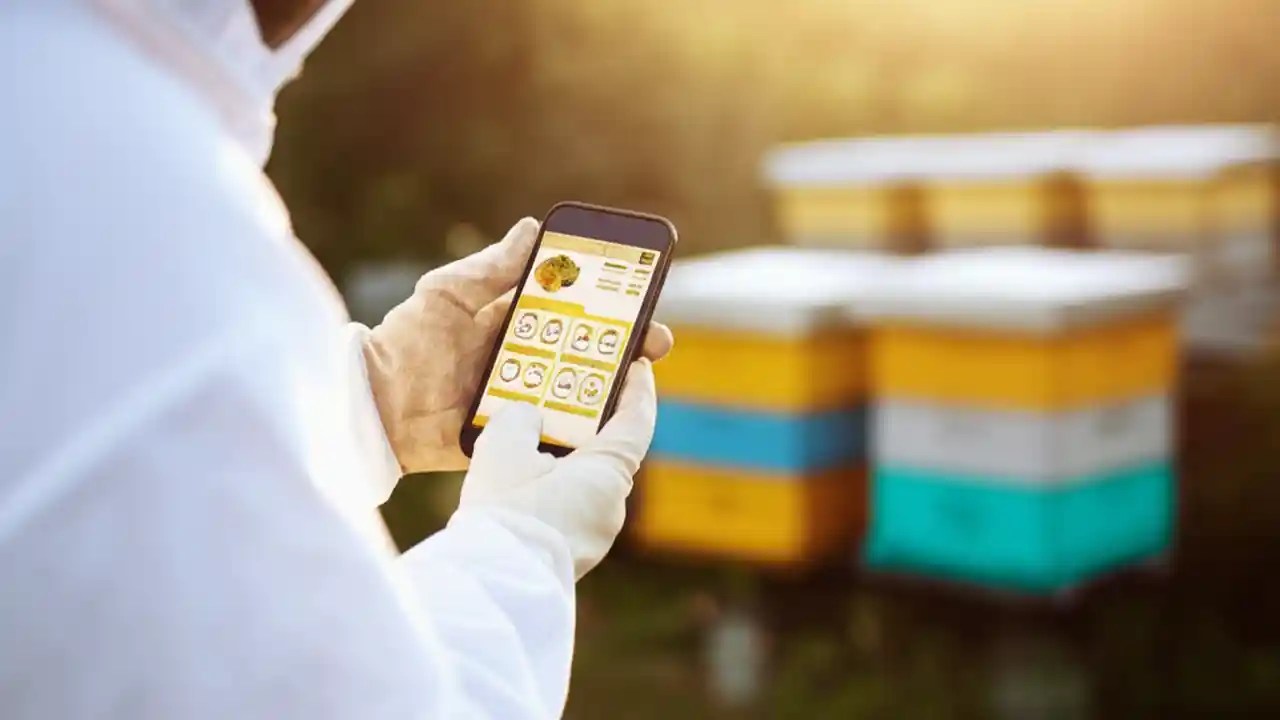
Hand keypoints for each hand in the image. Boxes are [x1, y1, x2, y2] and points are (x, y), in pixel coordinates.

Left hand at [362, 218, 673, 473]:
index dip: (607, 302)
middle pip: (589, 352)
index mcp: (513, 323)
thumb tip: (531, 228)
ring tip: (638, 379)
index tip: (639, 292)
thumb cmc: (406, 342)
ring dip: (613, 386)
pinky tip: (611, 423)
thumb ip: (489, 268)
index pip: (572, 309)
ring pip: (582, 392)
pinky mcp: (517, 437)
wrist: (374, 408)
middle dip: (627, 345)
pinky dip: (584, 428)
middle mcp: (526, 361)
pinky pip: (557, 433)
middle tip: (654, 341)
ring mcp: (525, 399)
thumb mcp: (447, 294)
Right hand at [458, 359, 656, 578]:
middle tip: (565, 394)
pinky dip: (549, 489)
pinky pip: (565, 510)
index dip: (637, 389)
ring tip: (528, 437)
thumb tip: (527, 418)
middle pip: (607, 451)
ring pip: (582, 483)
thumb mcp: (504, 446)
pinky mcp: (570, 556)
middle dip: (588, 423)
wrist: (491, 585)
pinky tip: (517, 482)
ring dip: (562, 459)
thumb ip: (520, 418)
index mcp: (609, 474)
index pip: (637, 421)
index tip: (636, 365)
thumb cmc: (506, 513)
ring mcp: (593, 536)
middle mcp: (611, 507)